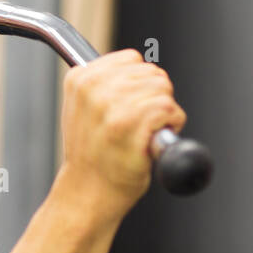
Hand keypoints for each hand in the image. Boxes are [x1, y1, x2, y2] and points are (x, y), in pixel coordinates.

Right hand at [57, 49, 186, 220]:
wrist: (87, 193)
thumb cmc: (92, 155)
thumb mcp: (81, 110)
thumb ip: (102, 84)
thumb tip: (135, 67)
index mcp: (80, 79)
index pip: (131, 59)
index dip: (139, 83)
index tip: (129, 106)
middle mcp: (94, 88)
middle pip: (152, 72)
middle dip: (154, 96)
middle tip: (138, 124)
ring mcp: (112, 105)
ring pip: (163, 89)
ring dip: (164, 111)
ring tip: (144, 133)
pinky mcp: (132, 124)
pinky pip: (170, 109)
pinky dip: (172, 124)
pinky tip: (153, 140)